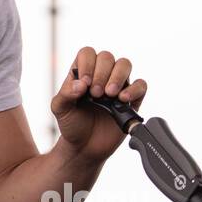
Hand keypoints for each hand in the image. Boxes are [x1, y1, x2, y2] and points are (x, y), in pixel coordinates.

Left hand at [50, 46, 148, 161]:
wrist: (85, 147)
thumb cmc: (72, 124)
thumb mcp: (60, 109)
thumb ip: (65, 94)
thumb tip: (80, 83)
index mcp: (82, 72)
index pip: (87, 53)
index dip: (87, 64)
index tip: (84, 83)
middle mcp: (101, 75)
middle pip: (107, 57)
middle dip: (101, 73)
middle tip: (95, 94)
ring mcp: (118, 86)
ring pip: (125, 65)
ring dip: (117, 76)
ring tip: (110, 94)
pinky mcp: (132, 100)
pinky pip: (141, 85)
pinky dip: (134, 89)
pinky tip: (123, 99)